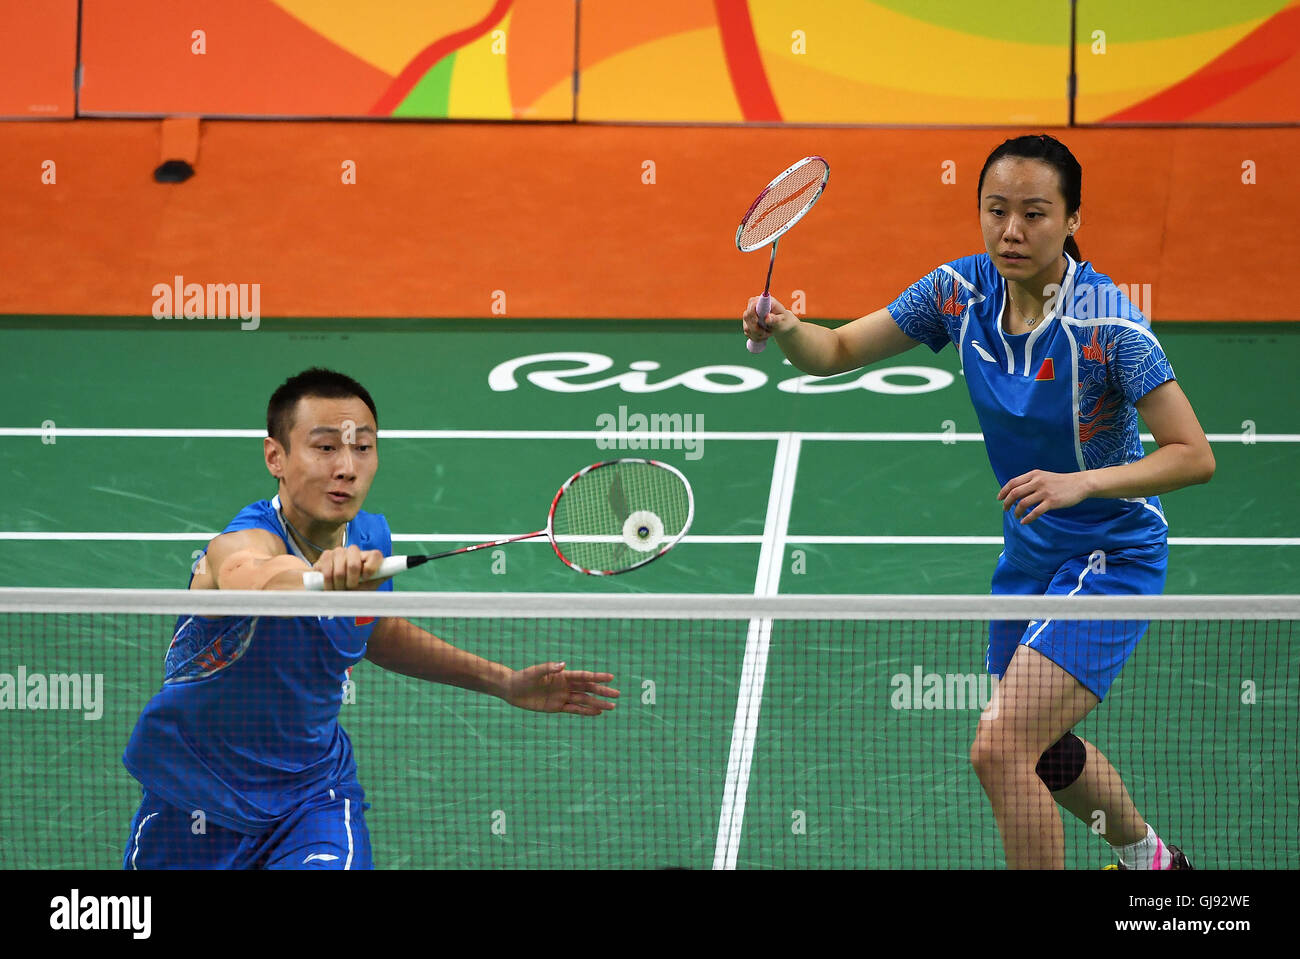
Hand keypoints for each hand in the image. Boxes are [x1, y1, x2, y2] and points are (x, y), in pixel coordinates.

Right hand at [312, 545, 387, 589]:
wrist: (335, 590)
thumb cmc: (355, 589)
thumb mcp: (369, 586)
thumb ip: (380, 577)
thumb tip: (393, 570)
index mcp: (369, 557)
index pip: (375, 555)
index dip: (371, 568)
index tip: (366, 578)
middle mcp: (355, 551)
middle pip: (354, 564)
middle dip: (351, 582)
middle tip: (350, 588)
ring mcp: (340, 551)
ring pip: (340, 570)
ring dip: (339, 585)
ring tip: (340, 589)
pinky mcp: (326, 555)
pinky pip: (326, 569)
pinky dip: (328, 582)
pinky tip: (329, 586)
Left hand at [504, 663, 618, 715]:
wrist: (512, 689)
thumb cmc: (523, 677)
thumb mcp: (535, 672)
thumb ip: (549, 668)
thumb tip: (564, 664)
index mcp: (563, 675)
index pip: (584, 676)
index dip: (598, 677)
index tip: (611, 677)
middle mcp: (565, 685)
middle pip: (588, 689)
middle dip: (603, 692)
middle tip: (617, 694)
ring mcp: (562, 696)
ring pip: (584, 700)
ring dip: (598, 704)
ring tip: (611, 707)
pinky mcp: (556, 707)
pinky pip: (574, 709)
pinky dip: (585, 711)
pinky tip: (596, 713)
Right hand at [741, 295, 797, 347]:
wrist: (782, 324)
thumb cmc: (783, 320)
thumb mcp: (782, 320)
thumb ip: (775, 319)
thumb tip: (767, 317)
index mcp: (764, 301)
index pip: (752, 303)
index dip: (753, 313)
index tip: (758, 322)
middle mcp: (754, 305)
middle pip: (747, 316)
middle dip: (756, 329)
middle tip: (768, 333)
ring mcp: (749, 314)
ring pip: (746, 327)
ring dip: (757, 334)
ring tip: (768, 334)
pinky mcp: (747, 322)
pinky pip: (747, 332)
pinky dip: (756, 337)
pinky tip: (764, 336)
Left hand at [997, 470, 1091, 523]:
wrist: (1080, 484)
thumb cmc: (1060, 482)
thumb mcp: (1044, 476)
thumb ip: (1030, 482)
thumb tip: (1016, 492)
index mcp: (1034, 475)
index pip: (1013, 483)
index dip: (1003, 491)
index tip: (999, 498)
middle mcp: (1037, 482)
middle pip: (1015, 493)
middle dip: (1007, 503)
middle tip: (1005, 509)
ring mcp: (1045, 492)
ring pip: (1023, 503)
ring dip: (1017, 512)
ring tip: (1017, 516)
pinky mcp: (1052, 502)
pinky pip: (1035, 512)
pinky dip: (1027, 518)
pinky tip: (1024, 522)